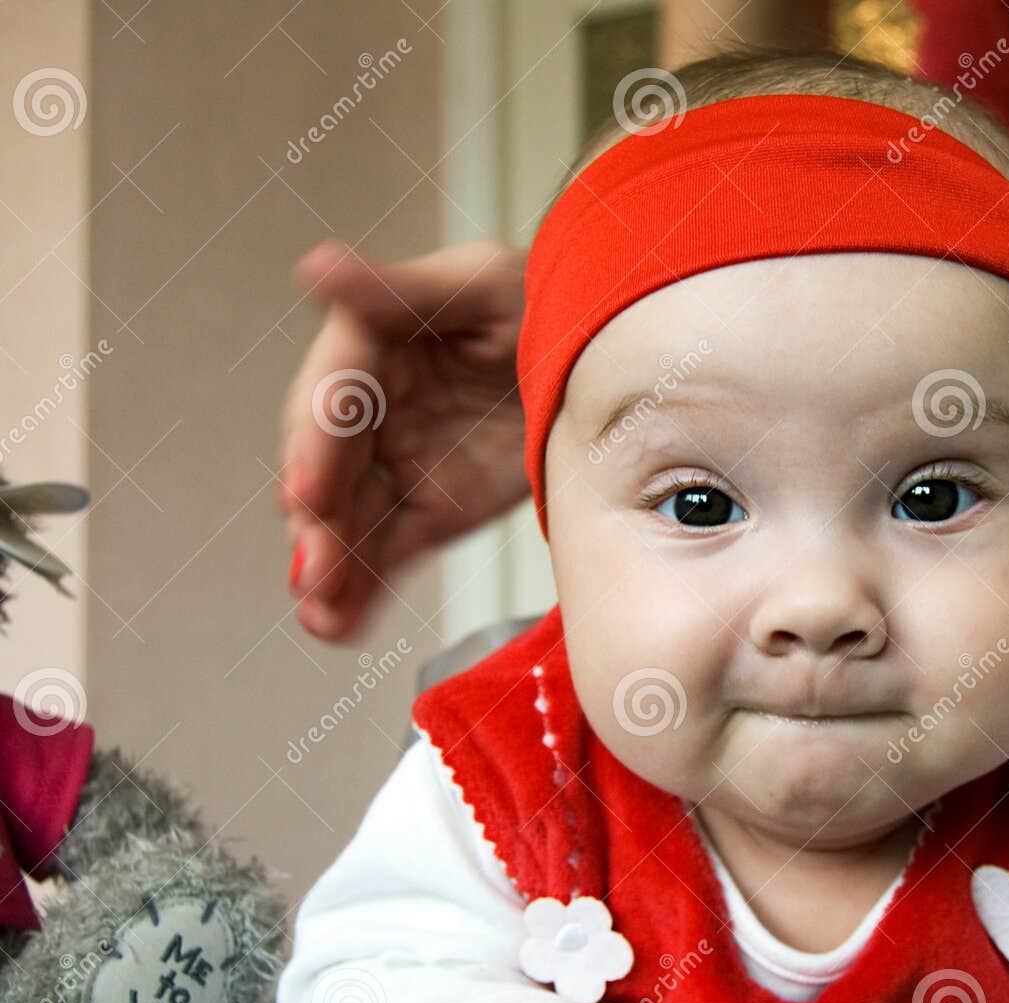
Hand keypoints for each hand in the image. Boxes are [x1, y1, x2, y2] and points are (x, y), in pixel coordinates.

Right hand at [280, 239, 528, 640]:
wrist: (602, 360)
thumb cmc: (538, 303)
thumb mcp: (482, 287)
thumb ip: (398, 290)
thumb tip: (314, 266)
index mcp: (373, 345)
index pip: (334, 397)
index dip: (316, 445)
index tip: (304, 492)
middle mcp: (370, 410)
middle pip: (331, 470)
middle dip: (320, 525)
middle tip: (315, 571)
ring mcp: (396, 464)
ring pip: (350, 522)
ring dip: (332, 570)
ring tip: (322, 615)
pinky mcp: (427, 509)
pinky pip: (386, 553)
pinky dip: (362, 592)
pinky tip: (339, 628)